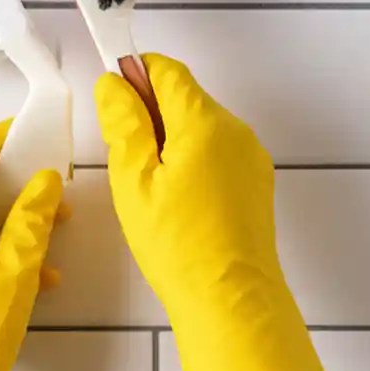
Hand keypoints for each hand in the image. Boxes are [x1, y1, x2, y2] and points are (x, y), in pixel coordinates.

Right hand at [93, 53, 279, 320]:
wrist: (230, 299)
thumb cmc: (177, 245)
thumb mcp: (133, 179)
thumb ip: (123, 122)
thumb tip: (114, 83)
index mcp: (205, 122)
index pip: (167, 70)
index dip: (135, 75)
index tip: (112, 102)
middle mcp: (236, 131)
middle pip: (186, 99)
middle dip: (151, 116)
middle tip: (125, 161)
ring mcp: (251, 158)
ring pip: (202, 129)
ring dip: (171, 142)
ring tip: (150, 190)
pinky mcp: (256, 184)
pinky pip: (219, 156)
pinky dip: (193, 165)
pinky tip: (177, 203)